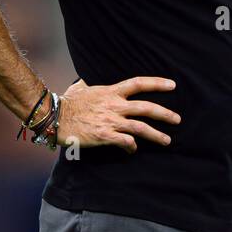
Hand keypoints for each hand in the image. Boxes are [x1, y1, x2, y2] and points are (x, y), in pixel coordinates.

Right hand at [56, 76, 179, 152]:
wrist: (54, 116)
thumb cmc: (66, 102)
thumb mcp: (81, 88)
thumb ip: (90, 84)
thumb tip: (87, 80)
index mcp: (110, 92)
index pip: (138, 83)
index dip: (157, 83)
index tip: (172, 85)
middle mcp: (114, 105)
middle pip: (146, 107)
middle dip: (165, 114)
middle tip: (177, 120)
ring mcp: (110, 121)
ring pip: (140, 127)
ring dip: (156, 135)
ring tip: (167, 141)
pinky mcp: (104, 135)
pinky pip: (125, 142)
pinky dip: (132, 147)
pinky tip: (133, 151)